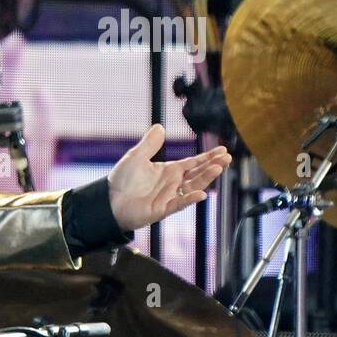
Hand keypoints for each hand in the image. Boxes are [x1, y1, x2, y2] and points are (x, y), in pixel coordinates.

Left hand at [107, 124, 231, 231]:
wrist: (109, 200)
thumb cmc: (121, 180)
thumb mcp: (135, 157)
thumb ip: (149, 144)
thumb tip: (160, 127)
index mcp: (169, 170)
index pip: (193, 163)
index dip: (208, 157)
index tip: (223, 150)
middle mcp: (173, 183)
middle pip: (198, 174)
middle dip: (213, 165)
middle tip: (227, 158)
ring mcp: (170, 196)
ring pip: (193, 187)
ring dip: (206, 178)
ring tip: (218, 168)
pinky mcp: (163, 209)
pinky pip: (179, 204)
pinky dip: (190, 199)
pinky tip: (201, 194)